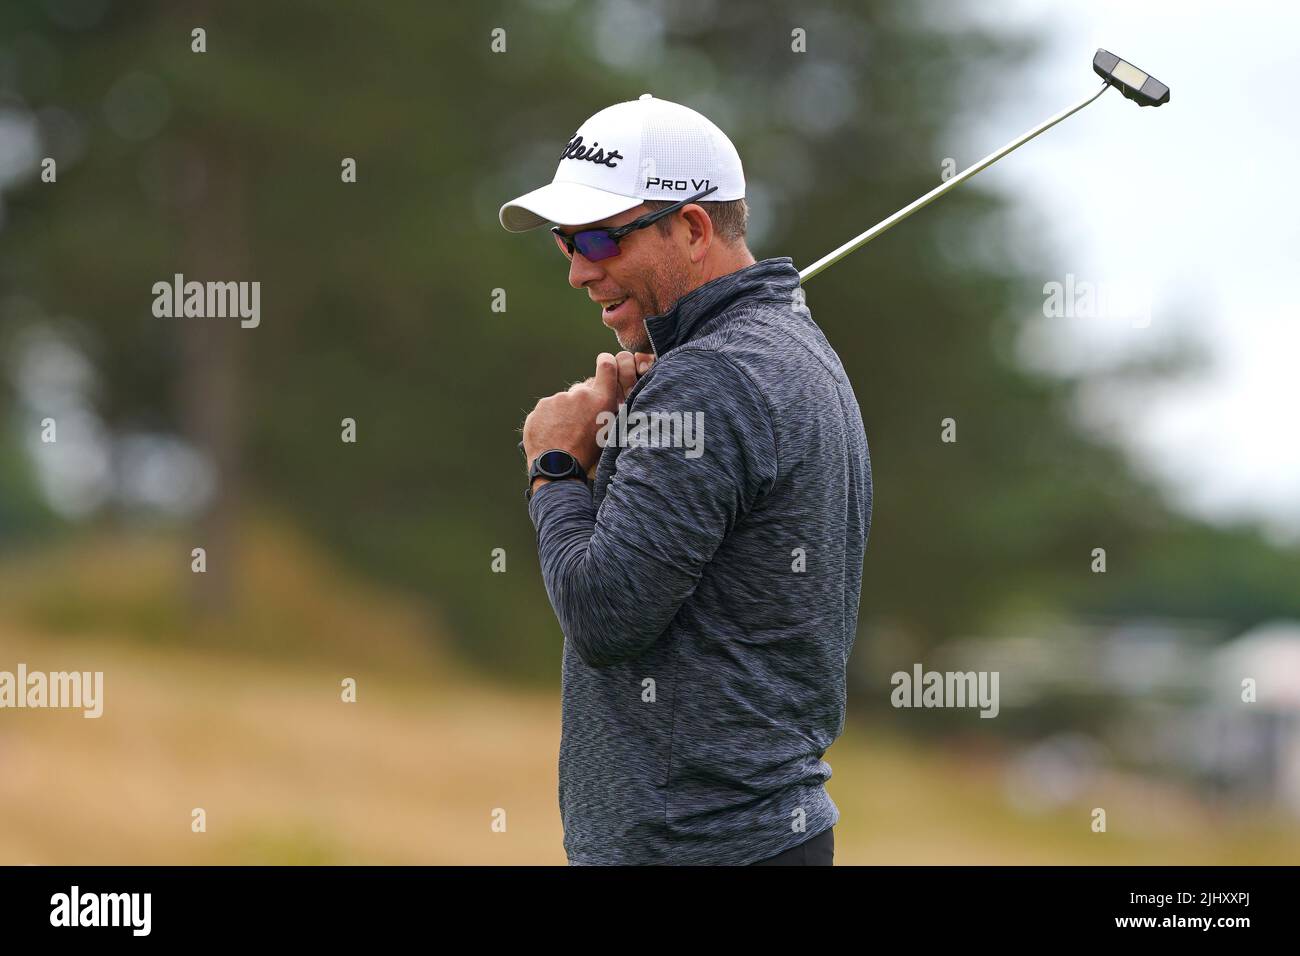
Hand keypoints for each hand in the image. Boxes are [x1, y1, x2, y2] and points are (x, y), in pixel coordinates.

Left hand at [522, 351, 655, 477]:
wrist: (558, 467)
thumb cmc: (588, 454)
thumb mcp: (610, 433)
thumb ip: (611, 412)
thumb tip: (613, 401)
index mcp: (601, 400)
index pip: (607, 367)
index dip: (606, 362)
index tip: (604, 361)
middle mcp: (580, 395)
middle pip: (581, 392)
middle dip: (580, 404)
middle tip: (579, 426)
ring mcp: (557, 400)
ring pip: (562, 403)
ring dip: (563, 414)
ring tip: (564, 436)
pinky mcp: (539, 408)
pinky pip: (546, 412)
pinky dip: (549, 421)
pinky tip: (552, 436)